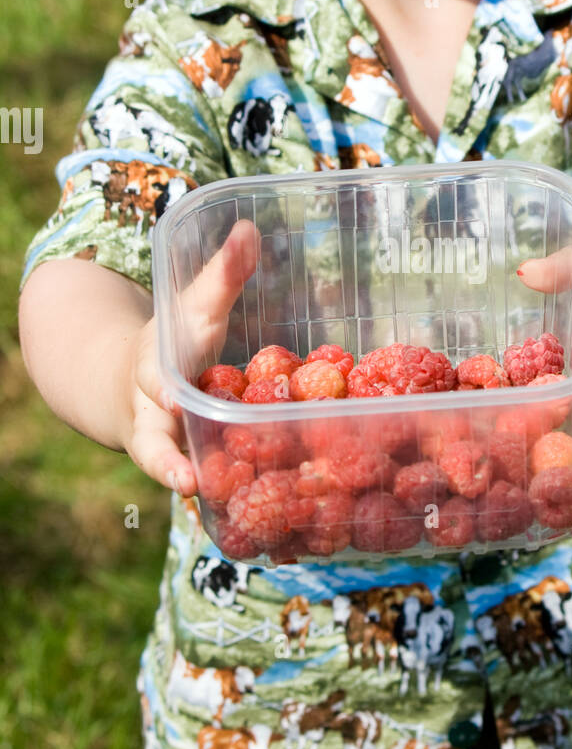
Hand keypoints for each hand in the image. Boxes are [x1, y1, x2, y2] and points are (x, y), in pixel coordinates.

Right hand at [120, 219, 259, 493]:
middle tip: (183, 478)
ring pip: (173, 475)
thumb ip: (222, 275)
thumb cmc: (178, 342)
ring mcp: (168, 450)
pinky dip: (221, 501)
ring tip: (218, 511)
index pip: (151, 379)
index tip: (169, 396)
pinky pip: (202, 489)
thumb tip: (249, 228)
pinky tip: (256, 520)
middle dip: (165, 458)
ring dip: (196, 491)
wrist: (136, 385)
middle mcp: (153, 418)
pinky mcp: (189, 471)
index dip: (160, 389)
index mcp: (153, 370)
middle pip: (152, 442)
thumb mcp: (194, 308)